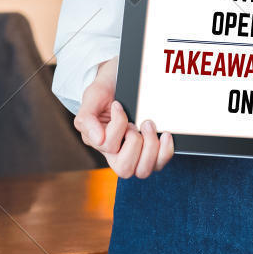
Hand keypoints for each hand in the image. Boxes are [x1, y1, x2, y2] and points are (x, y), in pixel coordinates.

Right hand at [72, 58, 173, 178]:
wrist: (121, 82)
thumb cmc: (106, 91)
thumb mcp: (92, 97)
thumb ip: (87, 118)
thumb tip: (98, 140)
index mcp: (98, 142)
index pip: (107, 146)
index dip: (117, 125)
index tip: (118, 105)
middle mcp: (114, 154)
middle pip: (124, 169)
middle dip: (135, 143)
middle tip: (138, 123)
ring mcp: (133, 156)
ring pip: (142, 171)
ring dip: (150, 148)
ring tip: (149, 126)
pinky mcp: (149, 154)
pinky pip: (158, 164)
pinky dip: (164, 151)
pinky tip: (165, 135)